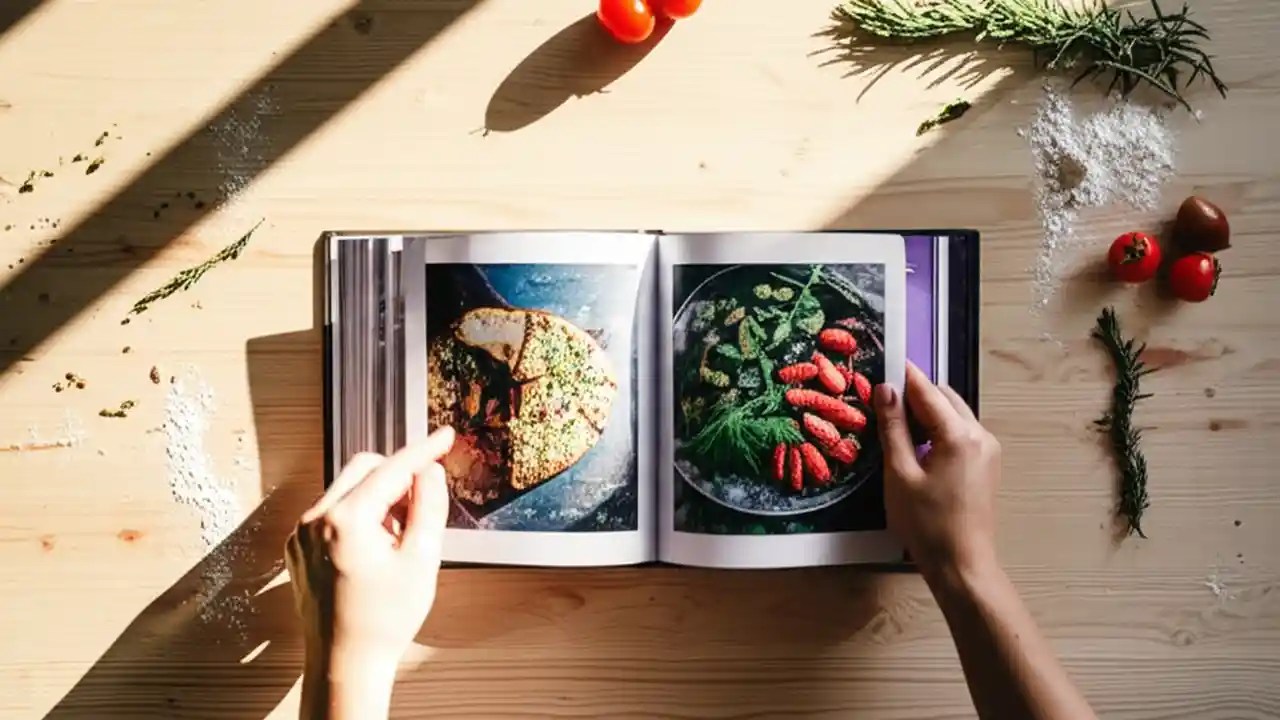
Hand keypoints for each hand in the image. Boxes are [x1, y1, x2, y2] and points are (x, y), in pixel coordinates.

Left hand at [286, 428, 453, 717]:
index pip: (391, 469)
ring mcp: (302, 534)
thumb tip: (429, 473)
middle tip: (423, 501)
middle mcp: (315, 520)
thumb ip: (428, 507)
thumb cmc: (383, 621)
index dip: (422, 451)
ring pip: (347, 489)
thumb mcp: (421, 560)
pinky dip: (359, 515)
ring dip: (378, 497)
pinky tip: (377, 548)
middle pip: (363, 468)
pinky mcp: (298, 548)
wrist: (345, 663)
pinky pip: (333, 512)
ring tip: (399, 538)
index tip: (444, 437)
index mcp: (346, 521)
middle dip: (397, 475)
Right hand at [875, 362, 998, 580]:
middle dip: (915, 395)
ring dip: (927, 413)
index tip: (882, 364)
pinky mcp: (987, 464)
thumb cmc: (926, 524)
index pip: (927, 391)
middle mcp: (981, 435)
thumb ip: (893, 428)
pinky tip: (917, 447)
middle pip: (944, 398)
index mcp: (960, 435)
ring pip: (954, 414)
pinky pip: (961, 433)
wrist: (962, 565)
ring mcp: (988, 450)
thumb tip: (885, 390)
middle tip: (883, 403)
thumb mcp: (899, 474)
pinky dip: (939, 430)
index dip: (903, 376)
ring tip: (896, 428)